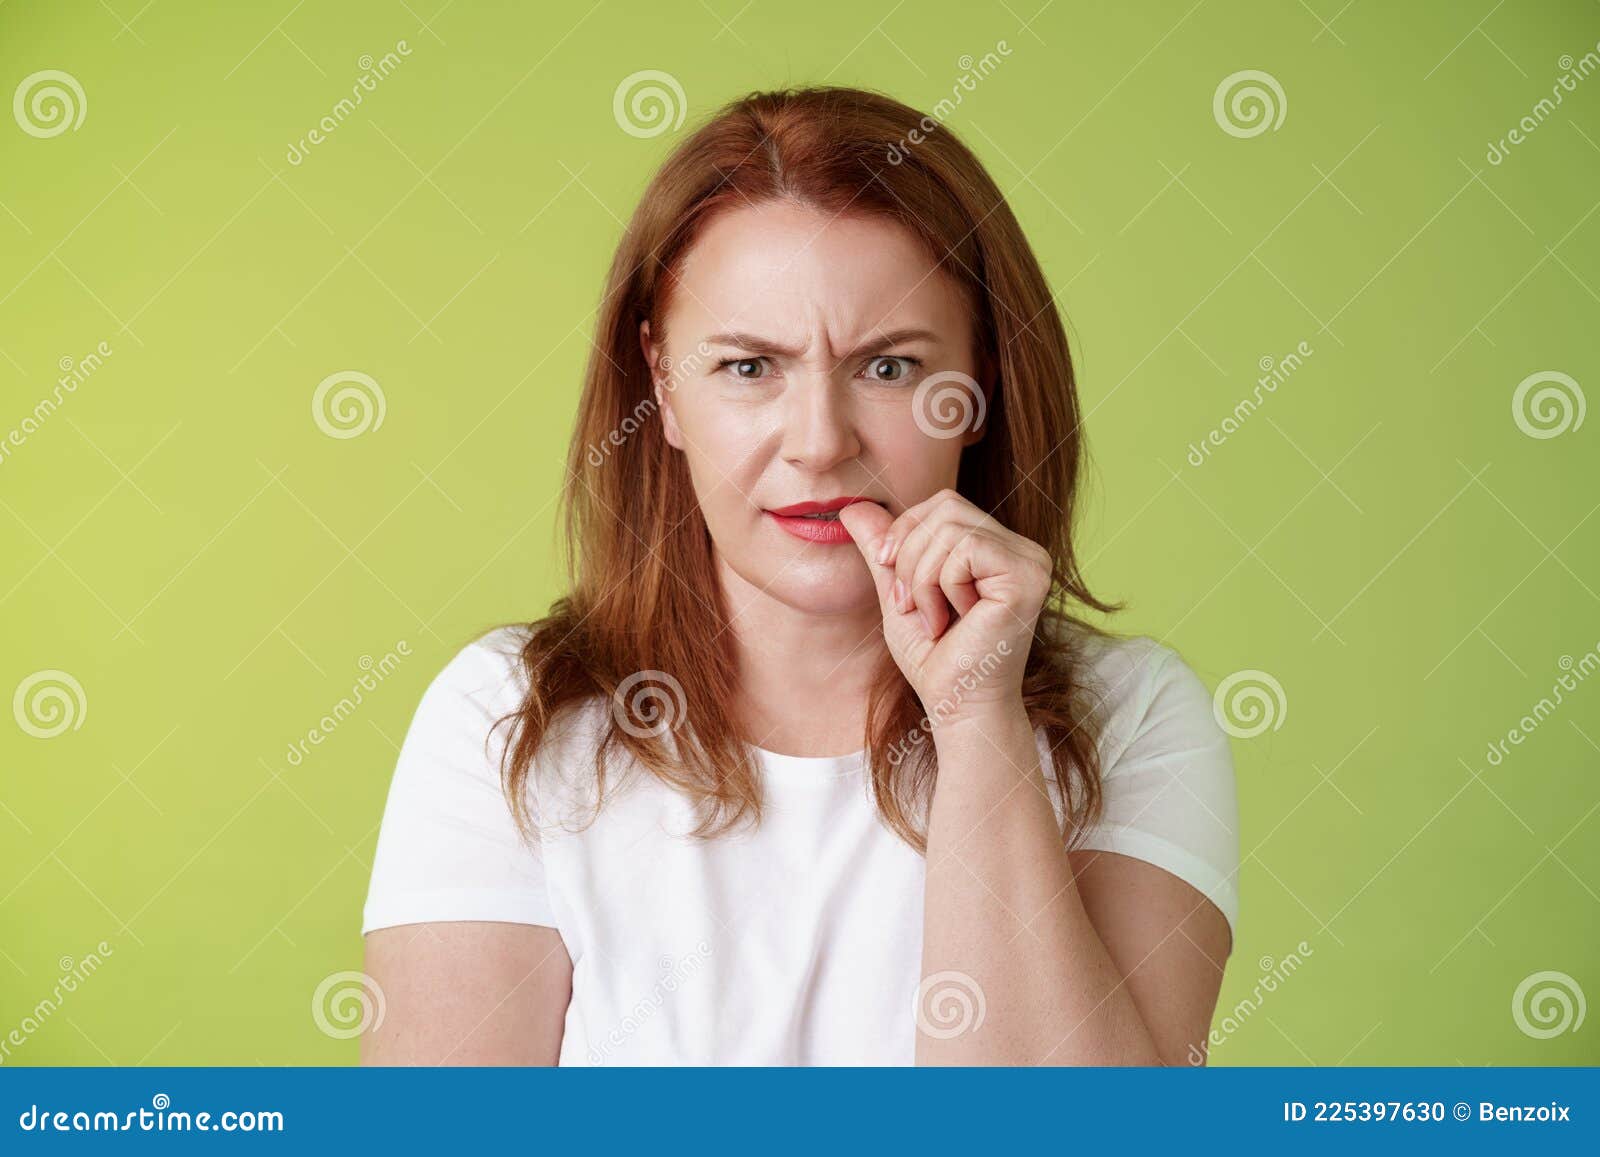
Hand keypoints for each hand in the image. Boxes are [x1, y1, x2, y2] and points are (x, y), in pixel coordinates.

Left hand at [836, 490, 1051, 727]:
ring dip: (923, 578)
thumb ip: (885, 550)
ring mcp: (1031, 562)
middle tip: (912, 606)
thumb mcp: (900, 591)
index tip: (897, 588)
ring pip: (951, 528)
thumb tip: (853, 510)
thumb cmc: (934, 659)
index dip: (906, 534)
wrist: (956, 707)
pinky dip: (942, 586)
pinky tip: (955, 620)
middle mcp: (1024, 551)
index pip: (943, 504)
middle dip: (910, 558)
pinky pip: (965, 549)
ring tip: (934, 618)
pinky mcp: (1028, 578)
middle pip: (945, 507)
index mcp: (1000, 549)